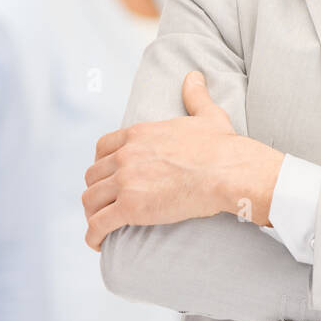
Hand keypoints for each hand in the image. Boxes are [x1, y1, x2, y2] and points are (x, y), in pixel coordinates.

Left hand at [83, 70, 282, 249]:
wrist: (230, 171)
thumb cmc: (223, 146)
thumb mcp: (208, 115)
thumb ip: (196, 95)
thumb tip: (194, 76)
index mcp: (139, 134)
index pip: (102, 148)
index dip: (102, 164)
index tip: (108, 178)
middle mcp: (126, 155)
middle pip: (93, 175)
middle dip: (97, 191)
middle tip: (107, 205)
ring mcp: (126, 181)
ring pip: (90, 200)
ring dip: (92, 214)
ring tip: (101, 226)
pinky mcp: (130, 208)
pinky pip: (98, 224)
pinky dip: (93, 236)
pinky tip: (97, 244)